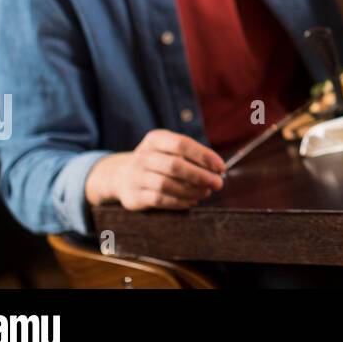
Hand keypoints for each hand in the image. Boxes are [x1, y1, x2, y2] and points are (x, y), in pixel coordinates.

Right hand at [85, 129, 224, 211]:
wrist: (121, 176)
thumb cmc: (158, 161)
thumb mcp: (170, 151)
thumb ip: (192, 157)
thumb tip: (219, 171)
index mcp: (156, 139)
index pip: (182, 144)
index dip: (204, 156)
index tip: (221, 167)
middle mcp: (144, 156)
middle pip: (175, 165)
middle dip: (201, 176)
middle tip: (218, 184)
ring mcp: (136, 176)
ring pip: (168, 185)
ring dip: (192, 190)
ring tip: (206, 193)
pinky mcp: (134, 196)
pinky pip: (160, 200)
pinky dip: (180, 202)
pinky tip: (192, 201)